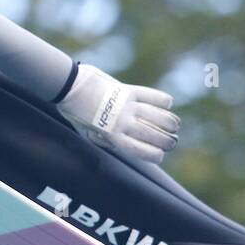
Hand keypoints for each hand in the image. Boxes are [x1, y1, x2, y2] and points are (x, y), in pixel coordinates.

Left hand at [55, 63, 179, 164]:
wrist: (69, 88)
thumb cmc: (76, 115)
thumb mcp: (88, 135)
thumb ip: (107, 142)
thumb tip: (126, 147)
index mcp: (112, 136)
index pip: (141, 151)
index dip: (155, 156)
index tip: (160, 156)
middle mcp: (122, 122)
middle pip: (153, 135)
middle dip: (168, 141)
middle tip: (173, 142)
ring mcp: (126, 105)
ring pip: (156, 116)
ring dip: (170, 123)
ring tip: (175, 127)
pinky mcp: (127, 89)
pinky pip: (151, 95)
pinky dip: (163, 100)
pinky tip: (168, 104)